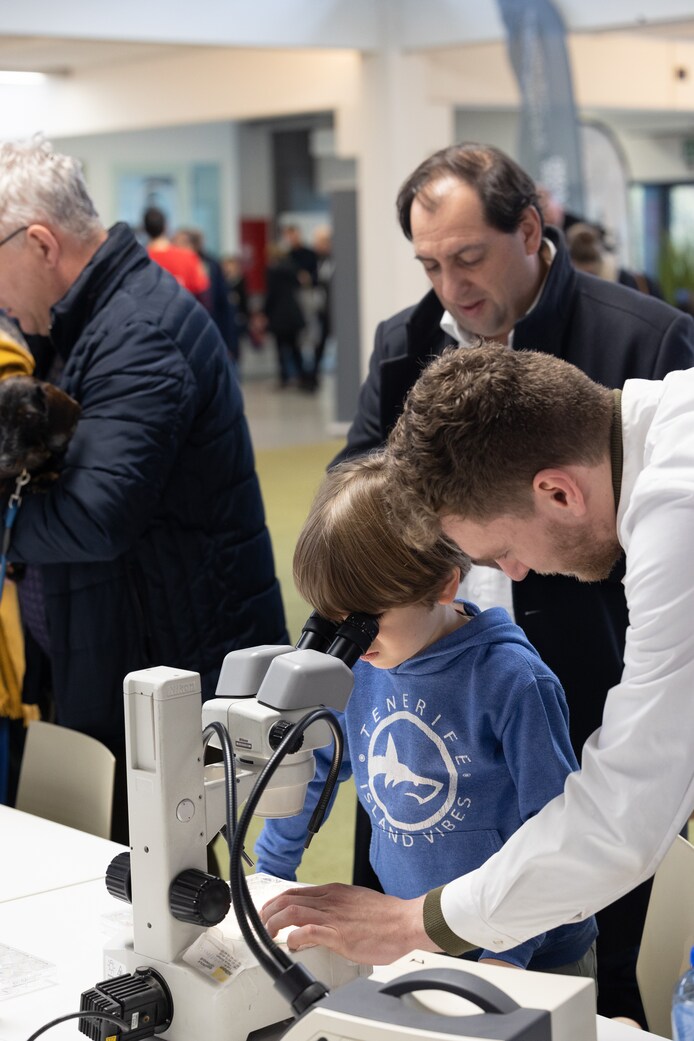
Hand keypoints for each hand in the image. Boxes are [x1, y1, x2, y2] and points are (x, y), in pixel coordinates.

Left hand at [259, 882, 438, 964]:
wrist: (406, 921)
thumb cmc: (387, 917)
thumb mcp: (356, 903)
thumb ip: (339, 908)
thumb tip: (326, 920)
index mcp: (334, 892)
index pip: (296, 892)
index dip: (278, 902)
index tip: (269, 912)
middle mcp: (330, 900)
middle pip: (288, 898)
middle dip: (268, 911)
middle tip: (261, 924)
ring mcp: (333, 916)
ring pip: (292, 911)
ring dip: (274, 923)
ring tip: (269, 935)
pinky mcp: (339, 934)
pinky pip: (308, 930)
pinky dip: (295, 937)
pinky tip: (293, 944)